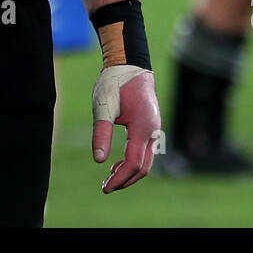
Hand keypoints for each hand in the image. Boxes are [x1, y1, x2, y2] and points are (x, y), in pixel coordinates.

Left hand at [92, 66, 159, 192]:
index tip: (105, 188)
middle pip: (143, 167)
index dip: (120, 179)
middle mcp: (153, 131)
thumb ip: (101, 133)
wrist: (129, 65)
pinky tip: (117, 163)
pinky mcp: (150, 127)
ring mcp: (154, 129)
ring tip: (109, 176)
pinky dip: (132, 162)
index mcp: (143, 127)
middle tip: (105, 187)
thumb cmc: (114, 83)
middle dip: (125, 180)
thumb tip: (98, 160)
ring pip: (146, 161)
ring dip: (129, 172)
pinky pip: (145, 151)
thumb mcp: (103, 106)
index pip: (134, 163)